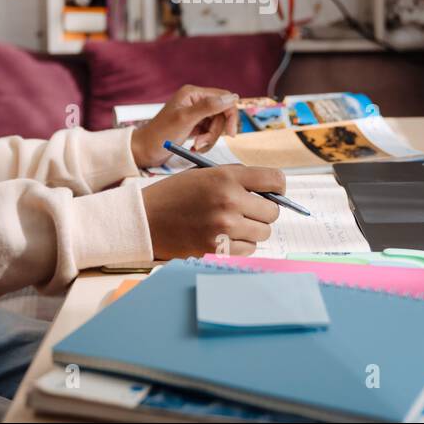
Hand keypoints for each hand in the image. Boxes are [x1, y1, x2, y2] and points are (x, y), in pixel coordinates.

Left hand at [130, 84, 239, 167]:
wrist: (144, 151)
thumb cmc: (160, 135)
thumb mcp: (186, 120)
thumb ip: (209, 106)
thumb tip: (233, 97)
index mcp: (193, 93)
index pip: (224, 98)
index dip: (231, 115)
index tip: (231, 134)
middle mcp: (195, 100)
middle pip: (221, 114)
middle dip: (215, 132)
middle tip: (203, 143)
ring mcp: (195, 113)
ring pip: (216, 125)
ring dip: (210, 139)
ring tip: (196, 147)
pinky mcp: (194, 125)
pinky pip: (209, 132)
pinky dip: (205, 142)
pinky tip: (194, 147)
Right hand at [140, 166, 282, 258]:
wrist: (145, 218)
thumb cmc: (176, 194)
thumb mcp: (205, 174)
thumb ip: (237, 178)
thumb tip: (271, 190)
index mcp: (227, 177)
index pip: (275, 179)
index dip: (278, 186)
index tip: (274, 191)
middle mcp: (229, 201)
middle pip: (272, 211)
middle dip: (263, 211)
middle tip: (248, 211)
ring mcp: (224, 227)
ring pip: (263, 233)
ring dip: (253, 230)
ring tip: (233, 224)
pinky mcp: (217, 249)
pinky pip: (249, 250)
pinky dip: (242, 245)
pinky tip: (225, 237)